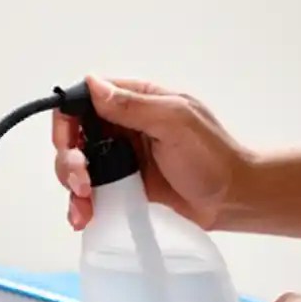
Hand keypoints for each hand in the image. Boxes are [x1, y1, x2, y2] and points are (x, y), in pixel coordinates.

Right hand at [53, 75, 255, 231]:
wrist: (232, 199)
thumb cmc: (212, 156)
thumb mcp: (175, 123)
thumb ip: (133, 106)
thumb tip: (92, 84)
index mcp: (135, 102)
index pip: (85, 99)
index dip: (68, 119)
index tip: (70, 143)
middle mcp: (122, 127)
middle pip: (73, 135)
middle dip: (68, 159)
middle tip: (82, 183)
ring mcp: (121, 158)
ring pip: (77, 166)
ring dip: (72, 185)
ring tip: (85, 206)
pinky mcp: (122, 186)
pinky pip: (91, 192)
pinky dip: (81, 205)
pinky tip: (84, 217)